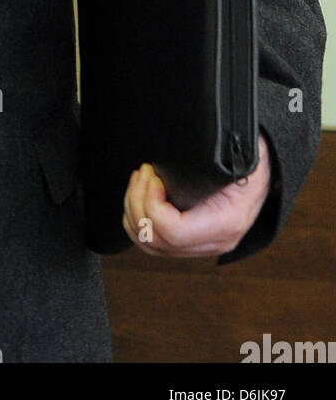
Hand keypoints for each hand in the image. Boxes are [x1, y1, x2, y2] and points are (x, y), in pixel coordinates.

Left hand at [122, 131, 271, 256]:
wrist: (266, 172)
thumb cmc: (251, 159)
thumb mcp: (239, 155)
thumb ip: (212, 160)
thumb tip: (182, 154)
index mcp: (227, 222)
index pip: (175, 232)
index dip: (153, 204)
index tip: (154, 176)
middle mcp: (215, 240)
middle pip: (157, 240)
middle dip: (138, 202)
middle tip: (144, 173)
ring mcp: (203, 245)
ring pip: (150, 245)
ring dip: (134, 211)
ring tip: (140, 180)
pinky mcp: (192, 241)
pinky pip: (154, 243)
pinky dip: (138, 220)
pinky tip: (142, 194)